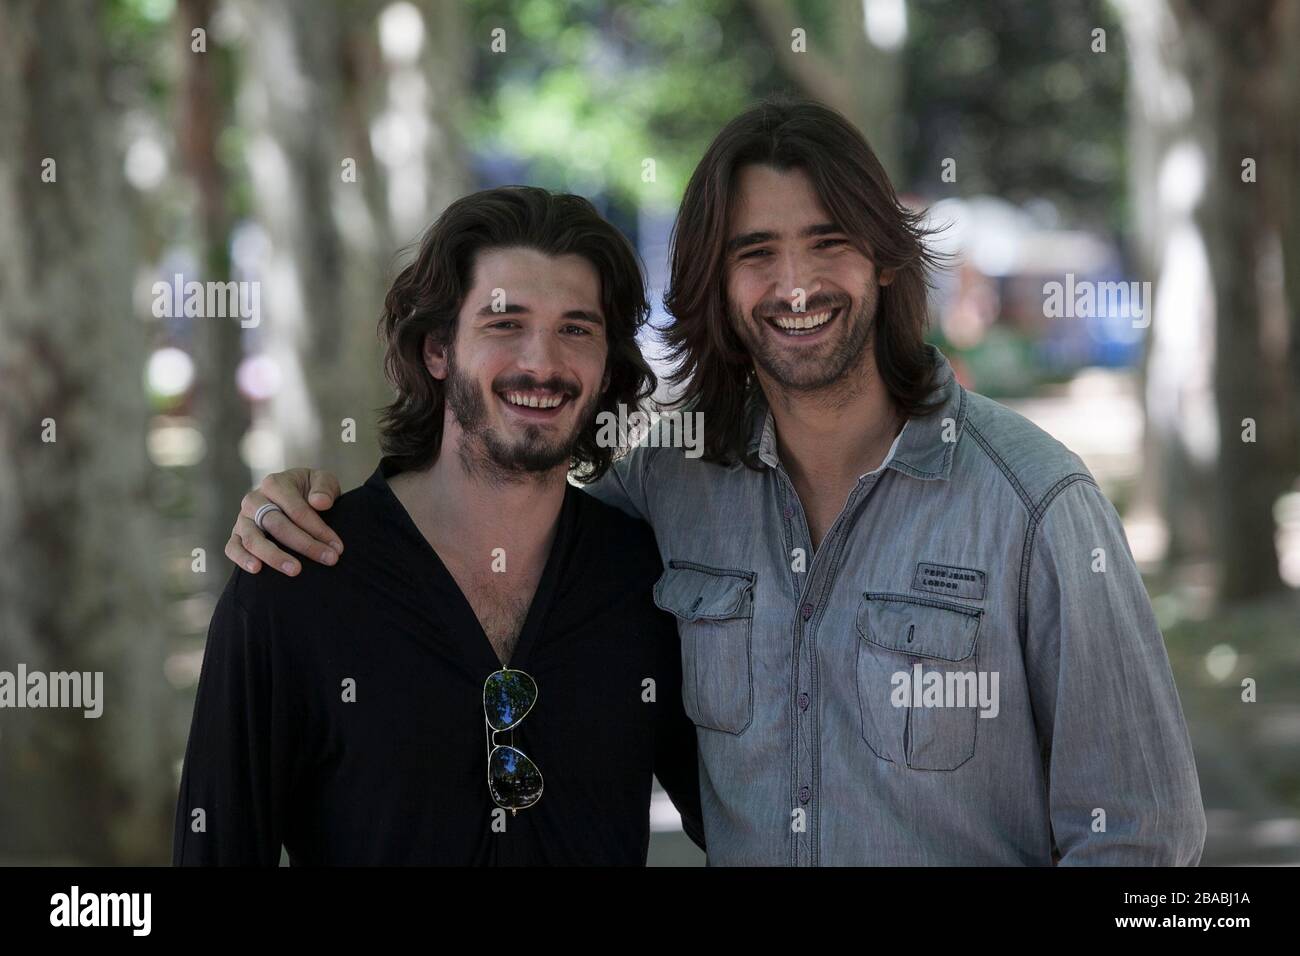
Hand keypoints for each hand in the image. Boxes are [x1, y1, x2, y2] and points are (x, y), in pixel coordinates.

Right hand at [225, 468, 343, 574]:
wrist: (296, 498)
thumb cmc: (311, 491)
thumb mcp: (323, 482)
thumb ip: (324, 488)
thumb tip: (320, 502)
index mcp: (275, 484)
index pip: (296, 509)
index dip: (318, 529)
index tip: (337, 547)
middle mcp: (254, 500)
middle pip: (276, 524)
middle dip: (305, 544)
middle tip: (328, 560)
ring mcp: (242, 519)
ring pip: (252, 539)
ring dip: (274, 556)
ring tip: (295, 570)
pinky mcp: (236, 535)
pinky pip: (232, 548)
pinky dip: (242, 559)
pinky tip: (257, 570)